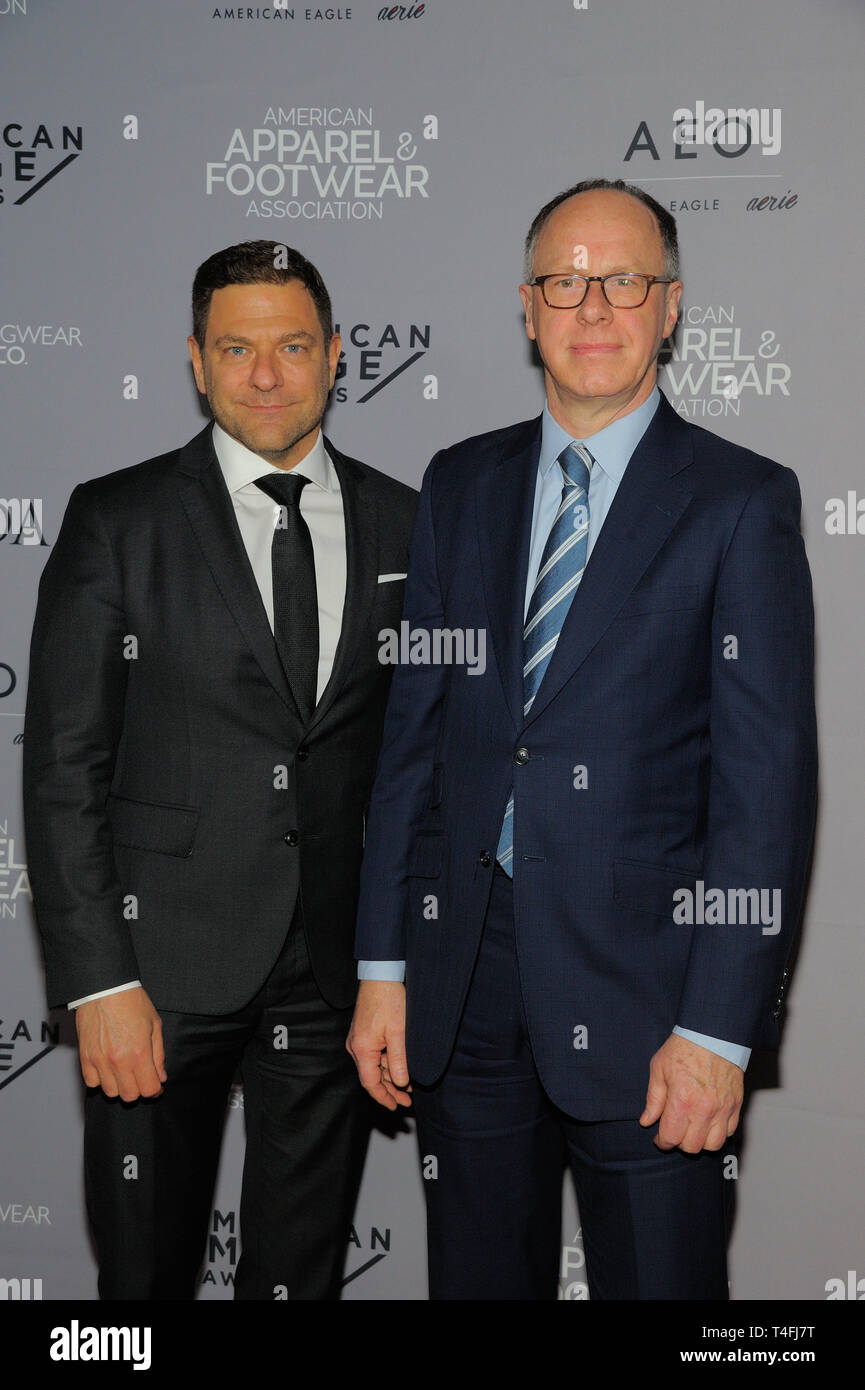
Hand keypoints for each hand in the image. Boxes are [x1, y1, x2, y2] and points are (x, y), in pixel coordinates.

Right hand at [75, 987, 165, 1100]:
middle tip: (140, 1077)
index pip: (149, 1089)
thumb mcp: (154, 1024)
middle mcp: (118, 1060)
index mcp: (139, 1052)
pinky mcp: (85, 1057)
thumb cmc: (131, 1001)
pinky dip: (100, 1081)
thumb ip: (158, 1054)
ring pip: (110, 1092)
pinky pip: (91, 1082)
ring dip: (119, 1086)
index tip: (156, 1085)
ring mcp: (99, 1060)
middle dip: (139, 1089)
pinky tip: (107, 1069)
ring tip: (124, 1072)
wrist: (104, 988)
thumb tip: (160, 1077)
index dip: (156, 1090)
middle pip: (129, 1096)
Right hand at [346, 980, 410, 1110]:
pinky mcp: (362, 1034)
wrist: (380, 976)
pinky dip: (386, 1064)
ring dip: (390, 1077)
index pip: (370, 1083)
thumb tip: (401, 1083)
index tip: (395, 1107)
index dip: (383, 1097)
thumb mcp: (399, 1032)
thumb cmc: (389, 1000)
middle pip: (371, 1077)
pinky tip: (399, 1067)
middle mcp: (355, 1047)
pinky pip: (373, 1056)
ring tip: (408, 1086)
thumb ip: (399, 1060)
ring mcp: (357, 1040)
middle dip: (389, 1090)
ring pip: (373, 1066)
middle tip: (407, 1101)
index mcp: (362, 1049)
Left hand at [640, 1034, 742, 1153]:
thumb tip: (646, 1121)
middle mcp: (704, 1109)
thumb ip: (653, 1099)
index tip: (659, 1138)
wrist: (712, 1032)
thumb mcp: (659, 1069)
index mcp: (682, 1101)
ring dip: (700, 1142)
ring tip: (692, 1129)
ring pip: (713, 1145)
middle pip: (692, 1147)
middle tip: (675, 1131)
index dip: (662, 1142)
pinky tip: (708, 1123)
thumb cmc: (684, 1047)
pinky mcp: (736, 1104)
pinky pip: (729, 1132)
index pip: (671, 1138)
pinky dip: (718, 1133)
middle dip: (679, 1143)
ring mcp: (723, 1108)